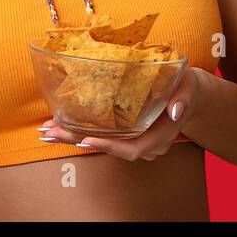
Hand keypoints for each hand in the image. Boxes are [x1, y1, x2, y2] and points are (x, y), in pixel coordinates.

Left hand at [38, 66, 204, 161]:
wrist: (188, 94)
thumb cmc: (187, 88)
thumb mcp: (189, 89)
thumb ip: (183, 99)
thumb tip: (175, 110)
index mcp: (158, 137)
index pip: (131, 148)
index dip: (108, 147)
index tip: (85, 140)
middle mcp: (143, 143)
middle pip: (109, 148)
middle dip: (77, 142)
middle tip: (50, 133)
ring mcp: (133, 139)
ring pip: (101, 143)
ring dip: (73, 137)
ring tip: (48, 130)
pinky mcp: (124, 131)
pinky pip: (101, 135)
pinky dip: (80, 130)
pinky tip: (61, 124)